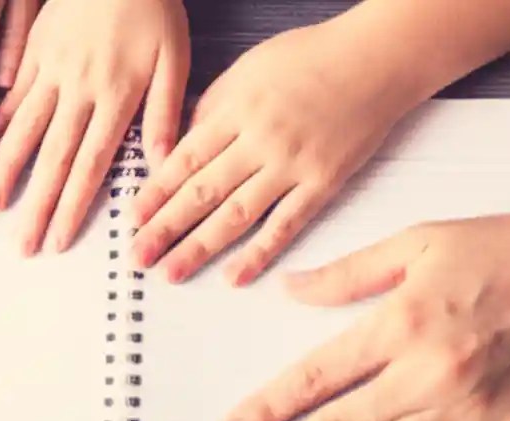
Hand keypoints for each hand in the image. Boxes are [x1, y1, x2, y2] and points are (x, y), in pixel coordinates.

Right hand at [0, 0, 189, 255]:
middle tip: (21, 244)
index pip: (90, 164)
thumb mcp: (175, 59)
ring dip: (7, 171)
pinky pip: (12, 93)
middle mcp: (78, 90)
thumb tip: (162, 167)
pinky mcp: (33, 50)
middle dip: (37, 205)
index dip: (71, 206)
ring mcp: (51, 70)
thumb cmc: (153, 7)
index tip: (56, 240)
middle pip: (54, 158)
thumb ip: (166, 114)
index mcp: (115, 97)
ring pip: (25, 130)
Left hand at [130, 18, 421, 285]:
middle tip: (137, 256)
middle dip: (164, 228)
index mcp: (237, 109)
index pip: (185, 159)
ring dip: (199, 248)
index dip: (155, 192)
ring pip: (236, 215)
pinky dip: (258, 254)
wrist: (377, 59)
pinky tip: (233, 276)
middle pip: (202, 192)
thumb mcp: (249, 69)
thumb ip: (214, 109)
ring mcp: (292, 165)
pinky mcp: (323, 184)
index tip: (132, 218)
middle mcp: (260, 140)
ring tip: (170, 272)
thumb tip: (181, 146)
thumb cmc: (315, 56)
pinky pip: (285, 225)